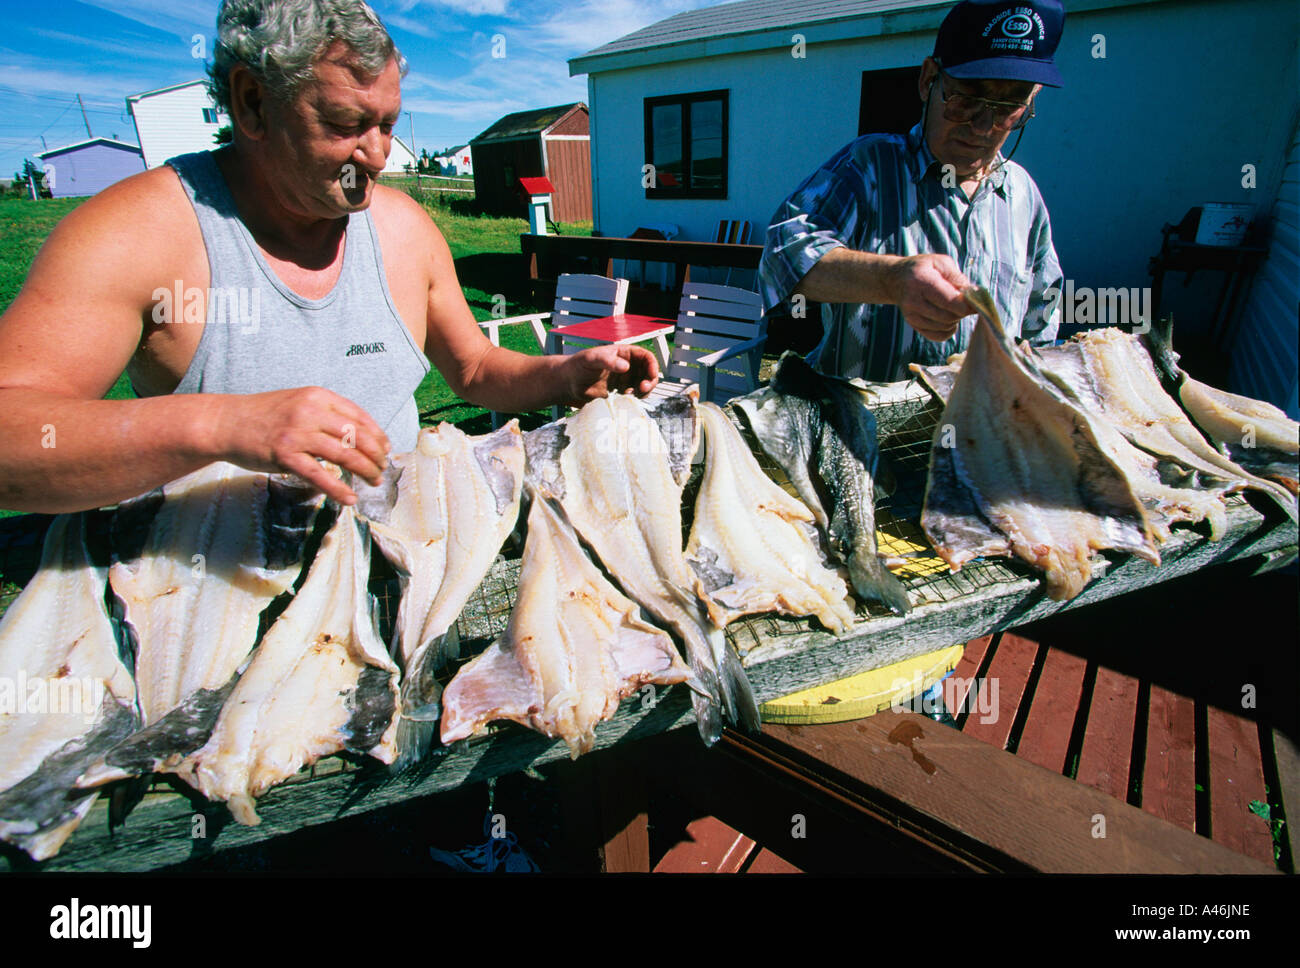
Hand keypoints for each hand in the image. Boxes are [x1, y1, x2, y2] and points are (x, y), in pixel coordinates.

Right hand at [212, 387, 389, 504]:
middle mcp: (311, 412)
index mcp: (318, 397)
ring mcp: (298, 433)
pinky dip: (338, 489)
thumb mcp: (298, 402)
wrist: (226, 422)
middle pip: (357, 435)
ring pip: (344, 454)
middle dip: (376, 455)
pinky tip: (350, 498)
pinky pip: (320, 475)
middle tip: (382, 468)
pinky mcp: (285, 455)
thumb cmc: (264, 415)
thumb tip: (357, 435)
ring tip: (373, 481)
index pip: (359, 416)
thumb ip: (326, 414)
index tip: (386, 448)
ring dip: (365, 470)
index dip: (377, 435)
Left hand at [560, 344, 659, 407]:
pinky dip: (633, 400)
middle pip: (649, 373)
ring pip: (644, 387)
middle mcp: (628, 367)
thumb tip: (626, 367)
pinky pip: (633, 398)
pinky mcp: (620, 394)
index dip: (652, 365)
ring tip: (629, 395)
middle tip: (642, 389)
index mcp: (624, 354)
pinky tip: (623, 400)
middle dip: (650, 381)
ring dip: (642, 392)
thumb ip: (607, 360)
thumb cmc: (578, 366)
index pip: (646, 357)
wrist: (569, 383)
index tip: (651, 375)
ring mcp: (625, 381)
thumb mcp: (591, 359)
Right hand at [888, 254, 971, 340]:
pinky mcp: (913, 324)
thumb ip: (958, 278)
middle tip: (962, 302)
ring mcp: (911, 315)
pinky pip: (938, 336)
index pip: (951, 302)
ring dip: (955, 319)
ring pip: (945, 327)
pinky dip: (948, 330)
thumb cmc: (923, 268)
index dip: (968, 304)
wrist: (895, 279)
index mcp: (922, 281)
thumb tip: (973, 294)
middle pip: (949, 317)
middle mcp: (913, 300)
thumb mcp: (941, 262)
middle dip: (962, 311)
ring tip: (952, 307)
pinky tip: (948, 319)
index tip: (974, 300)